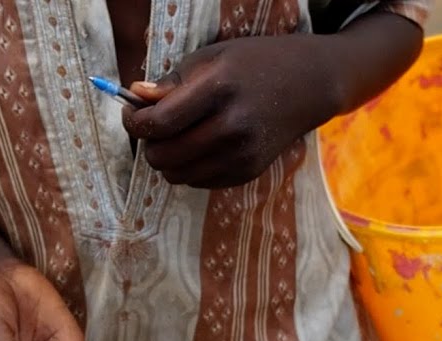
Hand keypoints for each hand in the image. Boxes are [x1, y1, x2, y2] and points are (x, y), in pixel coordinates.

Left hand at [122, 13, 422, 188]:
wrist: (309, 84)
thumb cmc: (254, 63)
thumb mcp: (212, 57)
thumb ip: (172, 82)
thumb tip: (135, 97)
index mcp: (219, 88)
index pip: (158, 122)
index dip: (134, 122)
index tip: (132, 114)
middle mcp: (232, 125)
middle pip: (163, 154)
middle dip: (148, 143)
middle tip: (154, 127)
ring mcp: (242, 152)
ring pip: (176, 174)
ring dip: (166, 159)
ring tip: (174, 137)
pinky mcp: (248, 170)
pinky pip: (198, 181)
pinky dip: (188, 168)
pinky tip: (199, 147)